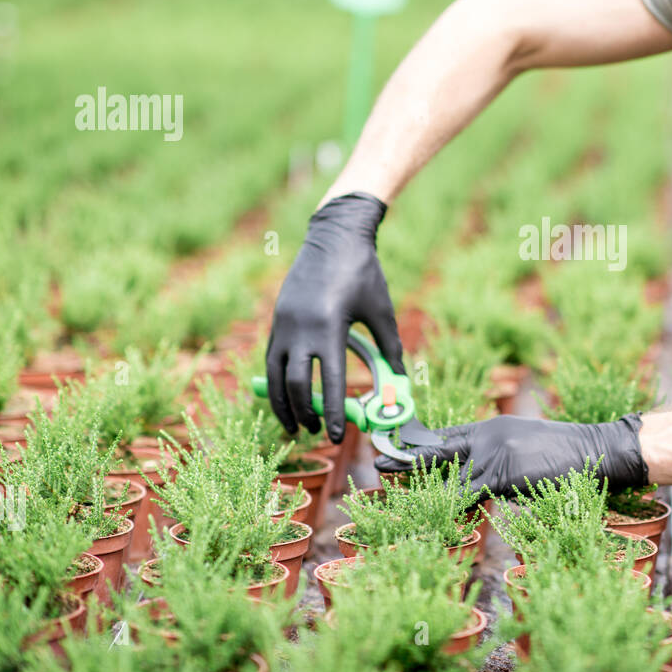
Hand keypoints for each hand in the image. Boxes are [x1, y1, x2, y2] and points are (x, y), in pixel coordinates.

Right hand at [266, 192, 404, 443]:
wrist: (333, 235)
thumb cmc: (363, 271)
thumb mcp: (381, 308)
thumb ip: (390, 346)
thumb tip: (399, 380)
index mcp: (329, 327)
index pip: (328, 382)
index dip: (333, 412)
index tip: (339, 436)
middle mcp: (300, 328)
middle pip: (295, 385)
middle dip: (305, 413)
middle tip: (318, 432)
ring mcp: (283, 323)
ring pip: (275, 376)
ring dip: (283, 404)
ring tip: (295, 425)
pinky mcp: (276, 318)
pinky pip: (272, 358)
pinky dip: (276, 381)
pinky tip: (286, 395)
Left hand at [376, 414, 648, 497]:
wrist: (593, 451)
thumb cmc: (565, 452)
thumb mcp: (526, 442)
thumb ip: (499, 451)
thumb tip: (478, 469)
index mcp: (492, 426)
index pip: (448, 434)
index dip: (420, 441)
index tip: (396, 444)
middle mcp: (488, 436)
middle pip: (438, 450)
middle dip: (406, 457)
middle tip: (379, 460)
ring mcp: (494, 455)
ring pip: (449, 476)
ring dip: (423, 487)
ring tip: (394, 491)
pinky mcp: (502, 476)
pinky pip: (469, 495)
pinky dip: (449, 505)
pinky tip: (431, 513)